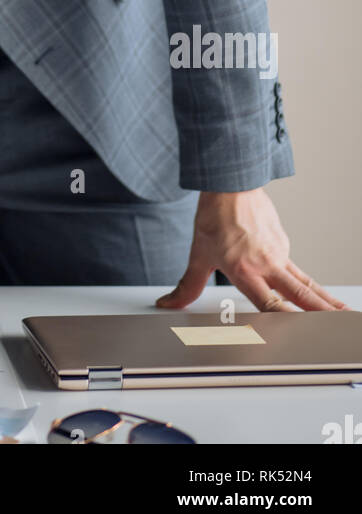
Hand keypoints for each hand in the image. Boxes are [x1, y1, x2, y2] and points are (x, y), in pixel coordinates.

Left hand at [155, 187, 349, 311]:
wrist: (228, 181)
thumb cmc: (214, 215)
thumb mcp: (198, 253)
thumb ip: (188, 285)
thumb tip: (169, 303)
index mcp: (245, 269)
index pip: (269, 303)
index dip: (286, 320)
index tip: (302, 332)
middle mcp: (266, 262)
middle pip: (300, 293)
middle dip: (322, 312)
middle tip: (342, 323)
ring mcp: (278, 251)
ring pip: (306, 281)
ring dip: (325, 299)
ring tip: (344, 313)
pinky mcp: (282, 242)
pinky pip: (295, 267)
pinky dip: (308, 283)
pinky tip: (313, 293)